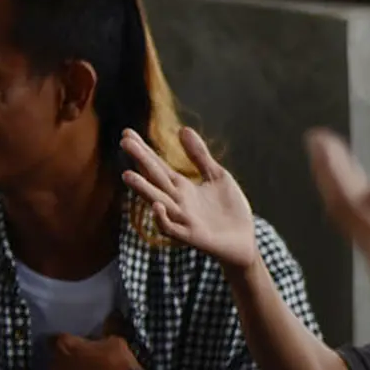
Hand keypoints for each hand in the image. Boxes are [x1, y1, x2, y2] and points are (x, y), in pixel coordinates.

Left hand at [48, 323, 141, 369]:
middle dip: (65, 362)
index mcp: (65, 346)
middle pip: (55, 361)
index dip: (64, 343)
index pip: (54, 340)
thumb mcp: (116, 341)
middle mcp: (54, 365)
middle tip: (82, 366)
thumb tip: (112, 314)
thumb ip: (106, 331)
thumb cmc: (120, 364)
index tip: (74, 347)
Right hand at [122, 128, 257, 269]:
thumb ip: (200, 156)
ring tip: (127, 175)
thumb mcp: (217, 176)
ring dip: (143, 190)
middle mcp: (177, 201)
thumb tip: (183, 129)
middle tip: (125, 142)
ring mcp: (182, 218)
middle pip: (155, 178)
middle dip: (141, 160)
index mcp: (182, 187)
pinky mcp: (191, 235)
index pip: (158, 165)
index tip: (127, 133)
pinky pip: (171, 228)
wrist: (244, 240)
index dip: (144, 150)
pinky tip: (157, 206)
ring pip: (157, 202)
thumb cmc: (229, 209)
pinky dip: (162, 219)